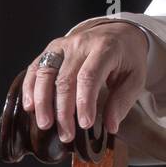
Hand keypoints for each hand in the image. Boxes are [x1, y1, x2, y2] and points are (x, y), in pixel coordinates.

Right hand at [21, 17, 149, 141]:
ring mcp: (64, 45)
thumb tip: (110, 126)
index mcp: (105, 48)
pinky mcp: (52, 48)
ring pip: (46, 72)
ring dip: (42, 101)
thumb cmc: (127, 57)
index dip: (85, 102)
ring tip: (45, 124)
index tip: (85, 124)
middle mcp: (81, 44)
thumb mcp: (135, 77)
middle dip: (63, 110)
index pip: (89, 77)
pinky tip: (30, 106)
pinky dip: (30, 87)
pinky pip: (36, 67)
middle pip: (65, 79)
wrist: (118, 32)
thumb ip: (123, 100)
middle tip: (67, 134)